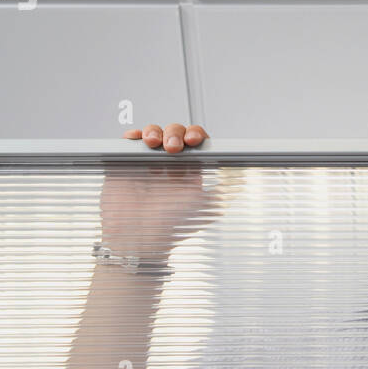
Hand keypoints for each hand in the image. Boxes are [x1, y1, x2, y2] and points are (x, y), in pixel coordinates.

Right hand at [102, 123, 216, 259]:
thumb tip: (241, 182)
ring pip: (154, 133)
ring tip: (155, 143)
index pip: (196, 142)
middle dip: (176, 133)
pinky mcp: (126, 163)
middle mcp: (170, 164)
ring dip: (156, 132)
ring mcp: (148, 163)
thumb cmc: (170, 224)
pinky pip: (130, 142)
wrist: (139, 236)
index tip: (194, 140)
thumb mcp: (204, 207)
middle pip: (175, 133)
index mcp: (189, 170)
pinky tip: (137, 139)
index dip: (196, 135)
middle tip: (174, 147)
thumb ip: (221, 193)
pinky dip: (133, 135)